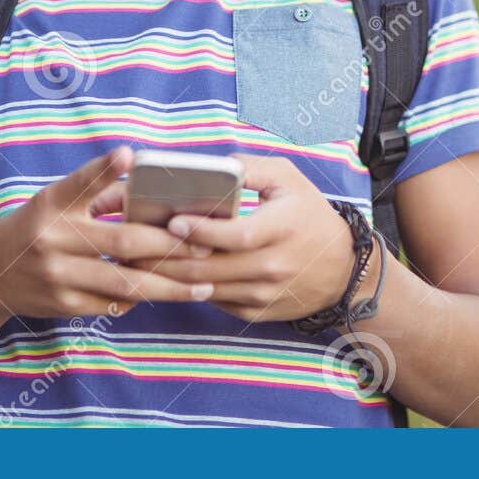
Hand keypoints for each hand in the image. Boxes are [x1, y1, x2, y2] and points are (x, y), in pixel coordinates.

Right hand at [0, 146, 213, 317]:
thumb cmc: (34, 229)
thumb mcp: (53, 202)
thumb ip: (95, 194)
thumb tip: (147, 188)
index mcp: (52, 204)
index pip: (80, 182)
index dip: (103, 169)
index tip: (127, 154)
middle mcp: (53, 238)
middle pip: (123, 241)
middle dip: (170, 245)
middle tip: (206, 245)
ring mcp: (58, 275)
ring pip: (125, 281)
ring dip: (170, 286)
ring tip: (204, 286)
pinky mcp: (63, 305)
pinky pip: (112, 303)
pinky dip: (141, 298)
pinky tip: (168, 295)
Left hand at [143, 153, 357, 321]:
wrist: (343, 270)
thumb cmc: (309, 215)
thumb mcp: (288, 179)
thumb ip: (250, 168)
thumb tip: (211, 166)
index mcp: (281, 229)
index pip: (237, 235)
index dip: (203, 230)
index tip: (173, 220)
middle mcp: (272, 266)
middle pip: (211, 266)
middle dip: (169, 255)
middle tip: (136, 241)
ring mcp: (263, 294)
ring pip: (206, 288)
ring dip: (170, 275)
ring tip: (139, 258)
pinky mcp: (255, 312)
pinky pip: (215, 301)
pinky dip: (188, 289)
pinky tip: (165, 275)